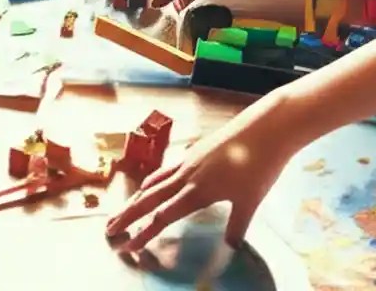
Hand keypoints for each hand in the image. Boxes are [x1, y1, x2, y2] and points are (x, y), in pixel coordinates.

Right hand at [105, 101, 296, 250]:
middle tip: (109, 228)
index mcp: (197, 191)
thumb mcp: (251, 201)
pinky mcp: (195, 151)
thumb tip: (231, 247)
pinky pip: (166, 170)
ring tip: (126, 209)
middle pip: (148, 198)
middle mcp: (186, 176)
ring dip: (137, 197)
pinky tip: (156, 184)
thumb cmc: (260, 165)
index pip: (162, 217)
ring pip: (154, 182)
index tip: (127, 246)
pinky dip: (154, 181)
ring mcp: (188, 161)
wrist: (266, 127)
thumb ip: (238, 225)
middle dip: (127, 215)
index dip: (143, 233)